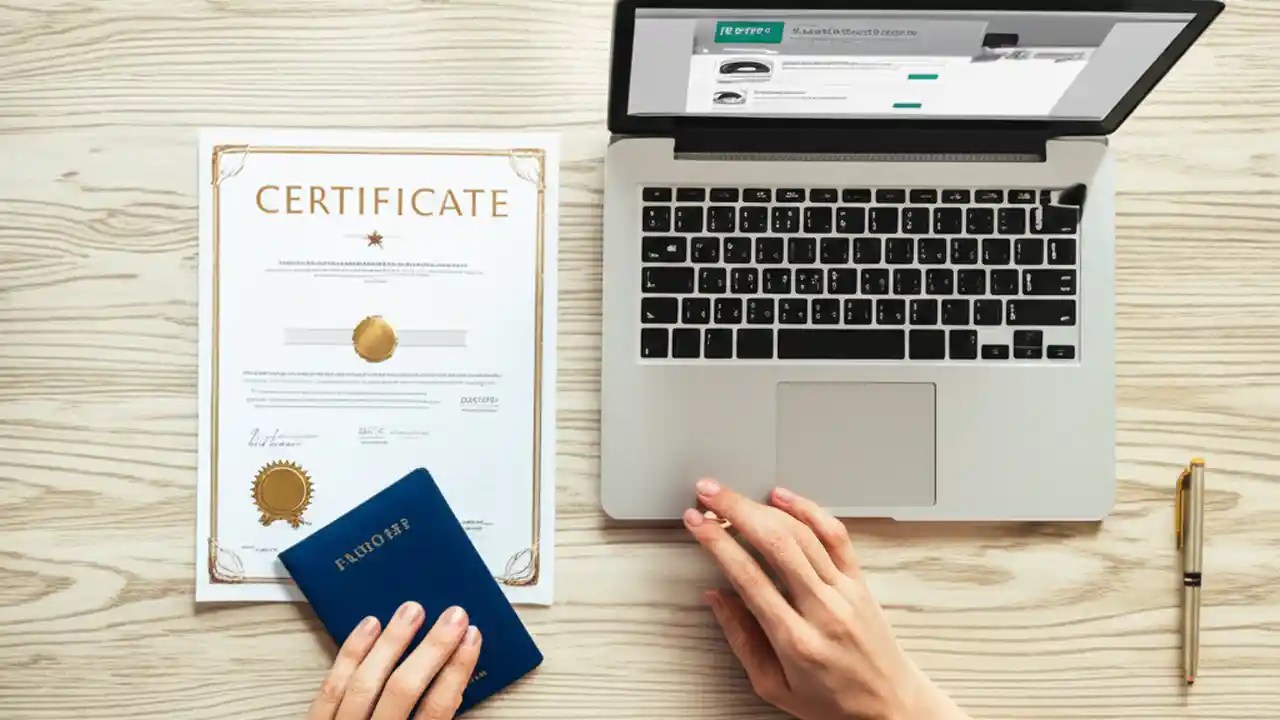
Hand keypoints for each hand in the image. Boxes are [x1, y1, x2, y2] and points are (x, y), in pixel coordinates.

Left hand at [308, 602, 481, 719]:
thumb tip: (455, 689)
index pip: (438, 711)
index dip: (457, 671)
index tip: (473, 639)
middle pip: (404, 690)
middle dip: (433, 648)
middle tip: (454, 616)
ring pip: (366, 681)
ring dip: (392, 641)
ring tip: (413, 610)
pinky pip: (332, 686)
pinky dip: (351, 653)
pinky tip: (369, 626)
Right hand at [685, 480, 970, 719]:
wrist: (889, 705)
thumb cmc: (832, 702)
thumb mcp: (773, 686)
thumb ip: (741, 640)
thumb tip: (715, 598)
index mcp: (796, 640)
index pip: (749, 577)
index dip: (717, 542)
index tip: (696, 522)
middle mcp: (824, 610)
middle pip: (775, 543)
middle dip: (736, 511)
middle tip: (708, 493)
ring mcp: (845, 591)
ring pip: (803, 533)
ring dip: (763, 507)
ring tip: (735, 494)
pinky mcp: (860, 581)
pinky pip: (835, 535)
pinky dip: (808, 509)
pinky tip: (783, 497)